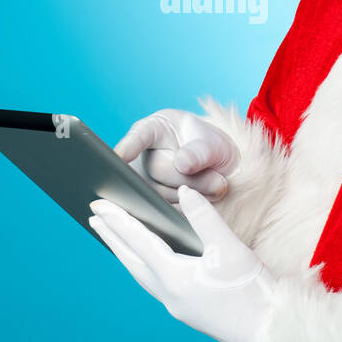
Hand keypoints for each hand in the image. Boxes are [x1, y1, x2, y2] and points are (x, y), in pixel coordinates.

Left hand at [87, 185, 274, 341]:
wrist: (270, 331)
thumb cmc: (253, 292)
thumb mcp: (231, 249)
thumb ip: (205, 217)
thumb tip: (184, 191)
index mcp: (174, 278)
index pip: (138, 243)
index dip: (118, 221)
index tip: (98, 204)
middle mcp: (169, 294)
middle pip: (131, 261)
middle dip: (112, 238)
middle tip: (93, 218)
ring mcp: (177, 305)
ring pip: (141, 275)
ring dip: (126, 253)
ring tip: (113, 237)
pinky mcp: (188, 310)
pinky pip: (155, 283)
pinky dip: (144, 266)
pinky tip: (149, 260)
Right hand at [114, 109, 239, 203]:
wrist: (217, 168)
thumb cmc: (210, 147)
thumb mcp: (212, 142)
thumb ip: (200, 151)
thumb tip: (182, 163)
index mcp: (153, 129)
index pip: (140, 135)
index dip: (130, 146)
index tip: (121, 155)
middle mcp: (142, 155)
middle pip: (157, 171)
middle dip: (190, 179)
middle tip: (219, 181)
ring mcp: (144, 180)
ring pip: (161, 195)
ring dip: (193, 196)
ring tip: (216, 185)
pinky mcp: (150, 202)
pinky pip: (164, 211)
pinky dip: (188, 209)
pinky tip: (203, 199)